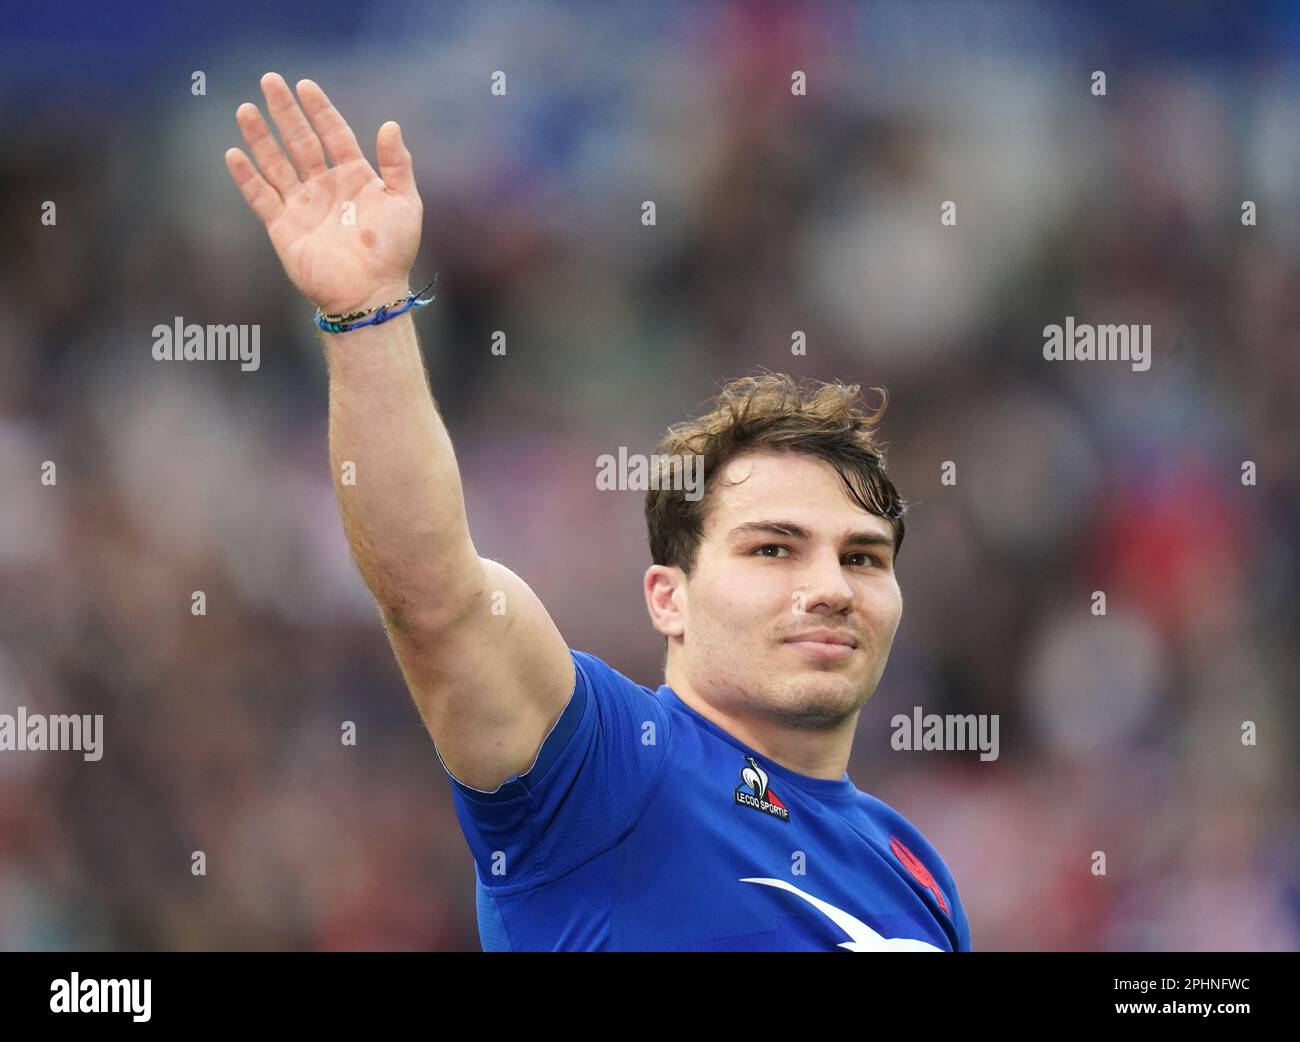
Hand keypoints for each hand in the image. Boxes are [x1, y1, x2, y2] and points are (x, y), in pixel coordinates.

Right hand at [224, 72, 422, 314]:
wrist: (370, 292)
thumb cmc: (392, 251)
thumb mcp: (404, 202)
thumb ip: (397, 164)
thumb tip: (390, 124)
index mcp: (355, 178)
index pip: (334, 135)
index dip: (320, 110)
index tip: (305, 85)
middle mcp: (326, 188)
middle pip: (301, 141)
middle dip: (285, 112)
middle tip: (269, 80)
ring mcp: (303, 206)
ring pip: (276, 163)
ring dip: (260, 136)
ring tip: (246, 109)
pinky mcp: (283, 227)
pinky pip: (261, 196)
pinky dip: (247, 177)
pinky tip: (235, 153)